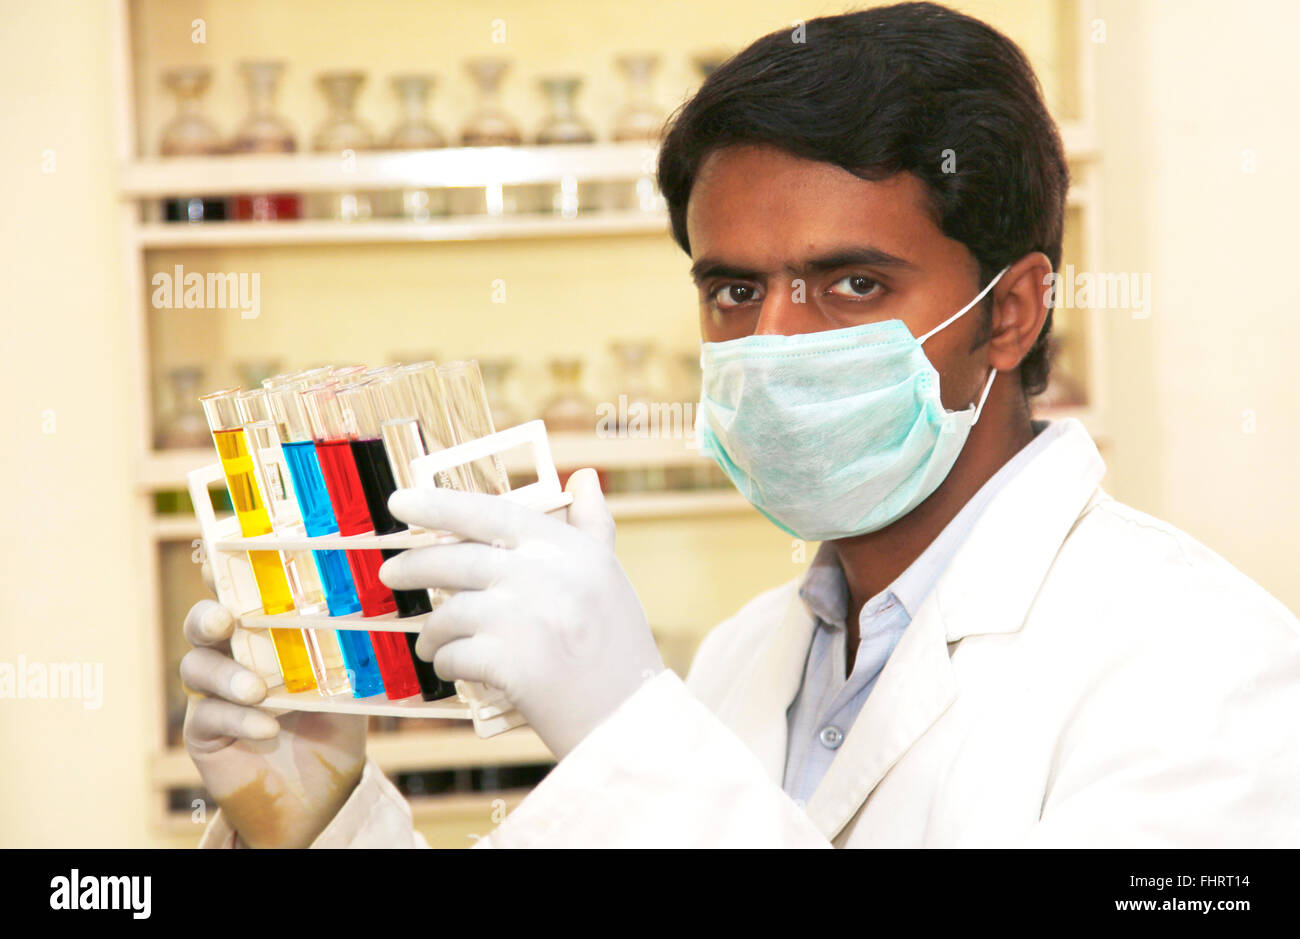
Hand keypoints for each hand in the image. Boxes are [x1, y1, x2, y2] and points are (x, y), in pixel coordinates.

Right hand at [180, 594, 366, 847]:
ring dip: (227, 675)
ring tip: (257, 690)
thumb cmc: (333, 725)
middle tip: (225, 620)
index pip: (241, 593)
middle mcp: (233, 653)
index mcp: (265, 632)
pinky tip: (265, 726)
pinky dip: (237, 718)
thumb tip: (377, 617)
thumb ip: (351, 652)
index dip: (228, 572)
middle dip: (208, 615)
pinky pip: (207, 715)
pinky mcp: (204, 730)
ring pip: (197, 666)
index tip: (226, 556)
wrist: (320, 789)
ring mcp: (213, 691)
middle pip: (203, 622)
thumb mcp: (349, 683)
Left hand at [380, 468, 664, 758]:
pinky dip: (446, 662)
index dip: (439, 504)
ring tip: (429, 640)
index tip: (399, 501)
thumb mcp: (609, 576)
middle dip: (413, 565)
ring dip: (430, 629)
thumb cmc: (616, 647)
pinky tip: (452, 667)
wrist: (629, 719)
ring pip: (449, 611)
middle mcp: (547, 577)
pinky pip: (453, 654)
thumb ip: (593, 525)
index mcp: (569, 550)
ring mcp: (526, 620)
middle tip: (391, 573)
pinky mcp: (510, 664)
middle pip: (458, 560)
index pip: (492, 513)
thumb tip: (585, 478)